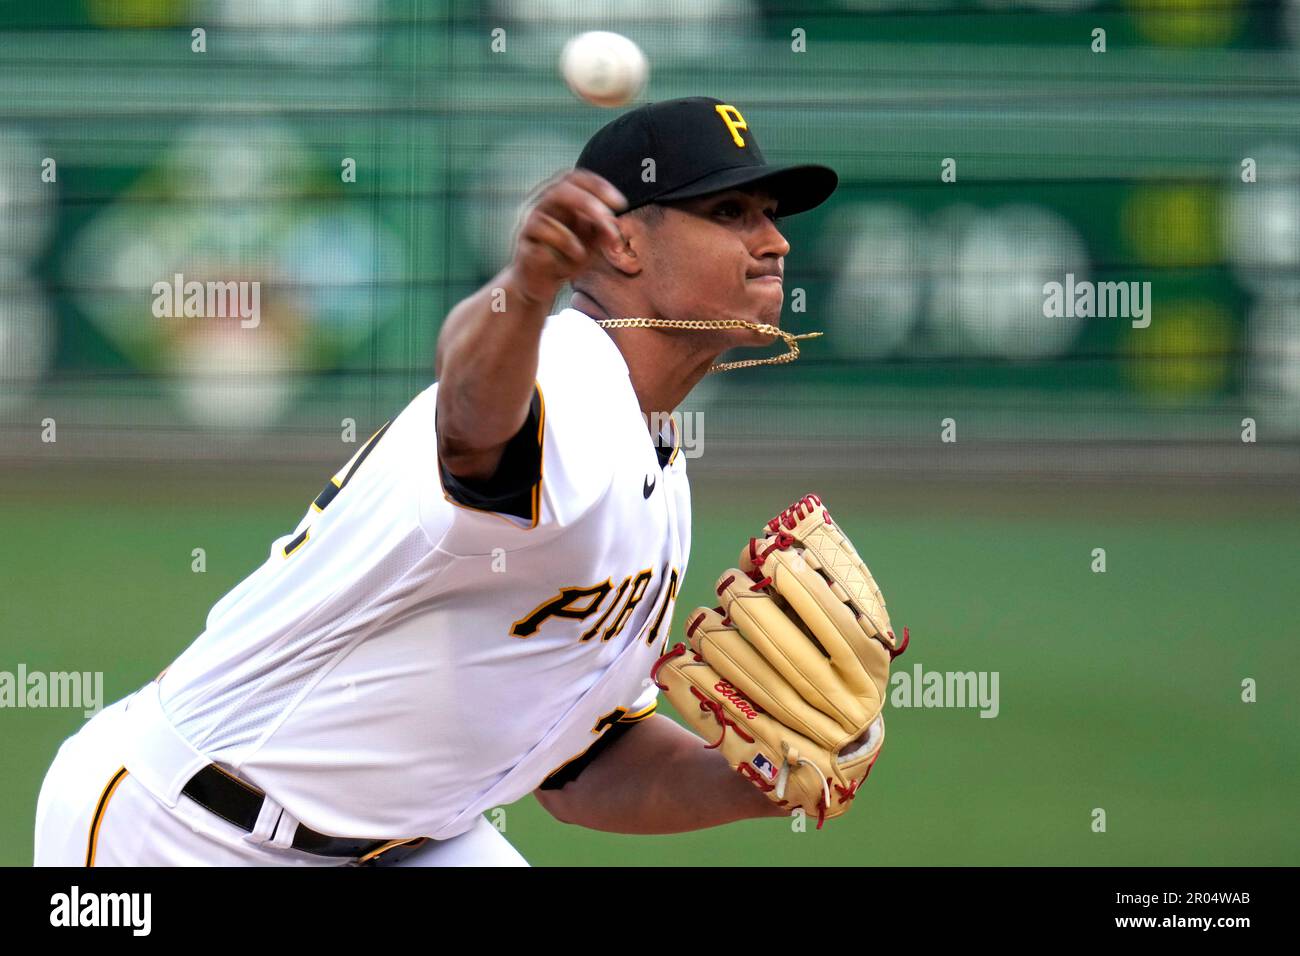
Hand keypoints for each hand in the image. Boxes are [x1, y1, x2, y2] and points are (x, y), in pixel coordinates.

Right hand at [508, 169, 626, 305]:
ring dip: (577, 230)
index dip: (599, 186)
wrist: (539, 285)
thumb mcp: (592, 242)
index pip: (576, 178)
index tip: (621, 203)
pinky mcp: (523, 239)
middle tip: (608, 219)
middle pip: (562, 188)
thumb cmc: (566, 258)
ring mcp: (529, 220)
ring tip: (588, 252)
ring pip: (549, 208)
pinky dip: (566, 243)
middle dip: (589, 201)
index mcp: (559, 198)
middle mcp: (541, 203)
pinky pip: (543, 231)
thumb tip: (614, 221)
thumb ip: (603, 229)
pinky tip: (574, 258)